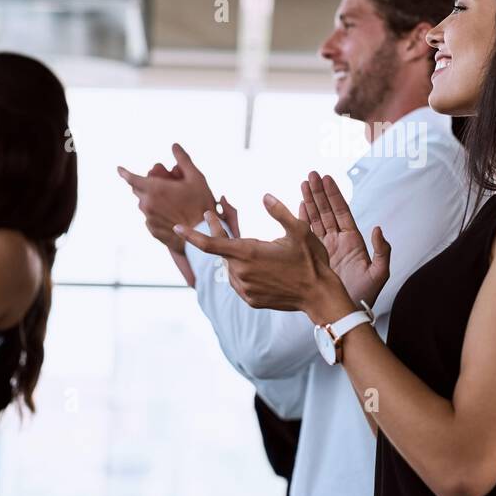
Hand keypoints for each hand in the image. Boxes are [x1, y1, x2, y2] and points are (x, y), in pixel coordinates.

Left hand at [118, 143, 216, 251]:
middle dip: (145, 184)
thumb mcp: (196, 178)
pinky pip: (149, 217)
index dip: (124, 172)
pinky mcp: (152, 230)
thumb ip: (183, 160)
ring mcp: (148, 219)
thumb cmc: (201, 205)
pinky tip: (171, 215)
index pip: (131, 178)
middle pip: (138, 190)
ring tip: (171, 201)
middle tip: (162, 183)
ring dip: (152, 199)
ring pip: (144, 204)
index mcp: (155, 189)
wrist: (203, 235)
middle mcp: (147, 204)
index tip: (118, 168)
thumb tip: (174, 146)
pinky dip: (156, 213)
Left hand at [174, 192, 354, 322]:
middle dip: (218, 233)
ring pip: (231, 267)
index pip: (211, 244)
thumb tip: (264, 196)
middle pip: (222, 251)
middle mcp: (241, 273)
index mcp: (249, 253)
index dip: (192, 235)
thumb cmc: (311, 261)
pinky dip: (243, 270)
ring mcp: (245, 289)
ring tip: (244, 243)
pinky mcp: (250, 300)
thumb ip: (279, 211)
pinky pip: (239, 281)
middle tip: (213, 216)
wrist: (319, 295)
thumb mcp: (299, 230)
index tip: (177, 228)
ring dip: (234, 254)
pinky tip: (255, 264)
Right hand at [299, 171, 390, 308]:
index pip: (342, 212)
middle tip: (310, 175)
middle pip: (327, 211)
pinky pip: (307, 233)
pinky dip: (302, 219)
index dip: (334, 195)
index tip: (326, 179)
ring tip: (302, 184)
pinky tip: (297, 206)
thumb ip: (382, 252)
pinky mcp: (314, 256)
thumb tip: (377, 229)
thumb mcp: (379, 274)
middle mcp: (338, 241)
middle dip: (319, 193)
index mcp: (353, 241)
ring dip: (309, 202)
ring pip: (316, 219)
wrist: (346, 312)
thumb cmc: (365, 295)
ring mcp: (325, 248)